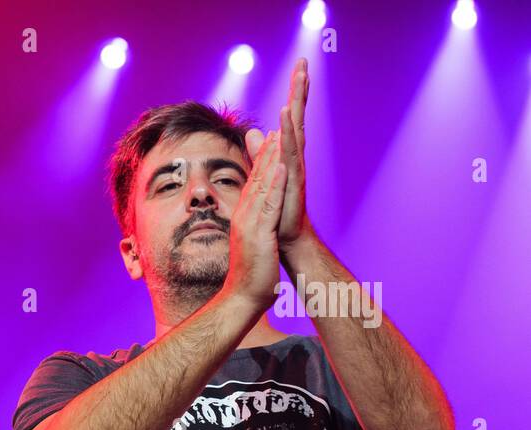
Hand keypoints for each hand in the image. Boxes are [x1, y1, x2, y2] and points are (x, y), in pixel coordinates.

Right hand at [221, 128, 286, 313]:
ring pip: (262, 186)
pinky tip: (282, 167)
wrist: (242, 298)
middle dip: (266, 154)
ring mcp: (250, 224)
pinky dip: (276, 184)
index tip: (270, 144)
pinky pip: (269, 204)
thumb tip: (256, 229)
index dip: (262, 163)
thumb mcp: (254, 248)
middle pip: (256, 180)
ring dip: (270, 161)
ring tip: (279, 139)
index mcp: (243, 219)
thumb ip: (255, 233)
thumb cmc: (250, 277)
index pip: (253, 186)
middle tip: (274, 130)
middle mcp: (243, 217)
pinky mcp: (259, 233)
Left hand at [278, 58, 312, 249]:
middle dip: (301, 90)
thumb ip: (261, 152)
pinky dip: (289, 132)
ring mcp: (296, 165)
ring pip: (297, 128)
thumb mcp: (264, 174)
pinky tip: (288, 115)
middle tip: (304, 63)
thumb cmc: (278, 207)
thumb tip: (255, 133)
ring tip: (300, 79)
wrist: (285, 235)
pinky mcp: (293, 177)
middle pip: (298, 116)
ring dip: (297, 104)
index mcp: (287, 152)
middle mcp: (294, 155)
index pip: (291, 118)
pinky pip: (291, 150)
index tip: (299, 68)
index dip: (295, 94)